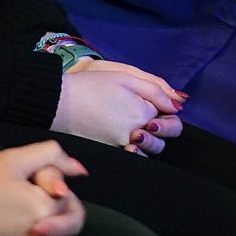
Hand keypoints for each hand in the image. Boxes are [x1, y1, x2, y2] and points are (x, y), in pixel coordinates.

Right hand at [53, 58, 187, 156]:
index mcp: (141, 112)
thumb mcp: (126, 77)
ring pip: (148, 152)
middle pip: (162, 139)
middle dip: (163, 129)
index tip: (156, 106)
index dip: (166, 112)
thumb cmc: (90, 85)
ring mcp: (119, 146)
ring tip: (138, 130)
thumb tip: (177, 106)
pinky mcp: (108, 152)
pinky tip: (128, 143)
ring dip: (149, 142)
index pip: (170, 119)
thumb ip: (155, 90)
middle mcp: (133, 133)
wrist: (58, 102)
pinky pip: (131, 158)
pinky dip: (134, 152)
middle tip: (150, 119)